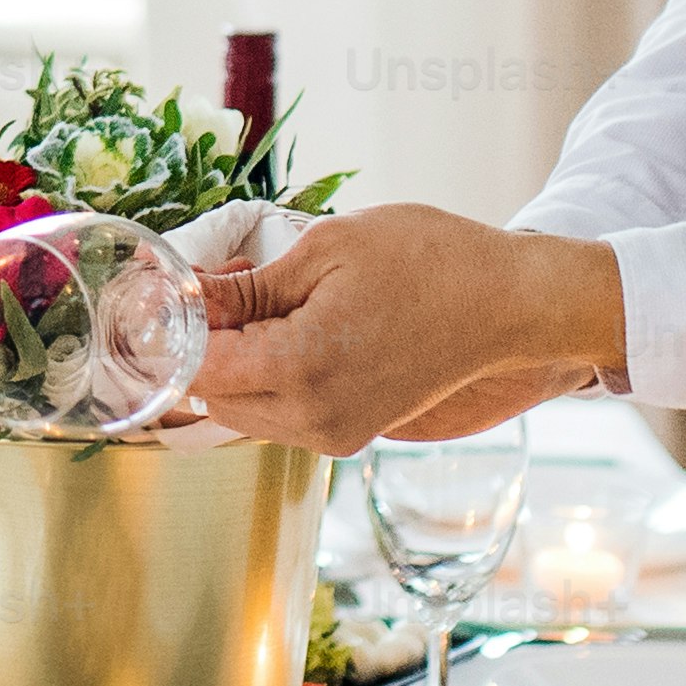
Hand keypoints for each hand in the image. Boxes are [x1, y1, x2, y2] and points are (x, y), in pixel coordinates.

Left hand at [190, 204, 625, 453]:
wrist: (510, 303)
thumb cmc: (427, 261)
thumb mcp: (325, 251)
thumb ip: (246, 287)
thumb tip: (185, 295)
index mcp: (298, 368)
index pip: (194, 366)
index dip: (175, 324)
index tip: (175, 284)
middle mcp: (311, 418)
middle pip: (211, 395)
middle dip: (199, 344)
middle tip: (219, 284)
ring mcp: (333, 434)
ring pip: (241, 410)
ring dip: (232, 362)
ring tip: (258, 301)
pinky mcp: (350, 434)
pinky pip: (278, 414)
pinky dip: (265, 377)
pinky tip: (287, 328)